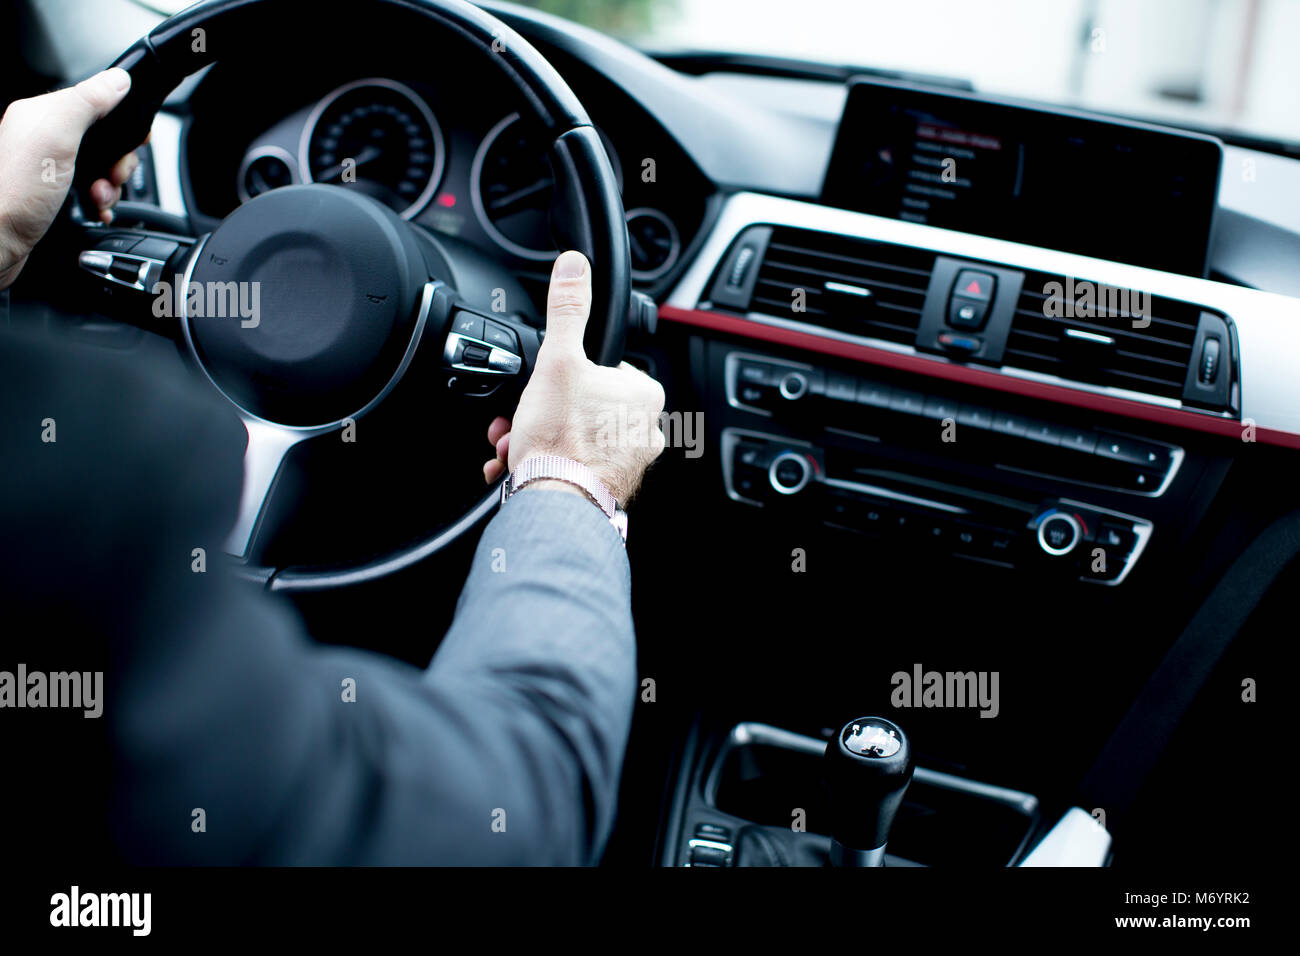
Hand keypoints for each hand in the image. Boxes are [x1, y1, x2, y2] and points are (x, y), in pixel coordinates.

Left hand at [0, 68, 139, 288]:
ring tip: (96, 198)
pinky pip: (92, 192)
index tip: (131, 144)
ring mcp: (48, 169)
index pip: (97, 105)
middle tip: (109, 176)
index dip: (120, 125)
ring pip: (102, 169)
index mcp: (41, 115)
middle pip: (105, 140)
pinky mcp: (54, 195)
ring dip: (110, 187)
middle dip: (117, 162)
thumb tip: (118, 80)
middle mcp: (44, 139)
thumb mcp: (55, 138)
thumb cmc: (12, 194)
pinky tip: (95, 210)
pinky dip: (102, 204)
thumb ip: (86, 103)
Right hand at [482, 250, 665, 503]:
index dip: (564, 375)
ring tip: (519, 445)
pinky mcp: (609, 488)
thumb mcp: (559, 360)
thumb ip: (568, 310)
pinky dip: (546, 465)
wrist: (556, 503)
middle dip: (544, 411)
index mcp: (644, 395)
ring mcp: (629, 463)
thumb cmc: (562, 438)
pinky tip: (524, 466)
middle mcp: (646, 430)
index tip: (543, 387)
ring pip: (575, 437)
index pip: (600, 369)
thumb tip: (574, 266)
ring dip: (539, 438)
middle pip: (583, 405)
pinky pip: (572, 468)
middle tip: (523, 419)